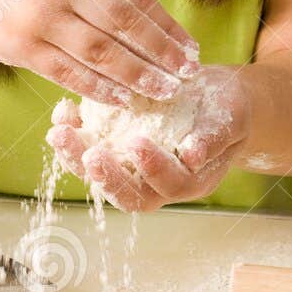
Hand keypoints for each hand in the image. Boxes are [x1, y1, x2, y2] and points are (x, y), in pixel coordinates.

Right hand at [0, 0, 198, 106]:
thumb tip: (153, 19)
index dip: (167, 25)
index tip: (190, 48)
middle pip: (125, 24)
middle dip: (161, 53)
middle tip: (187, 75)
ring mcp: (40, 16)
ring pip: (102, 53)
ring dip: (137, 75)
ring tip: (162, 91)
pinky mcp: (21, 47)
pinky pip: (69, 73)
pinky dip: (100, 89)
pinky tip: (122, 98)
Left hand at [48, 65, 252, 211]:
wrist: (214, 97)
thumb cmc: (228, 108)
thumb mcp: (230, 117)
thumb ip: (215, 136)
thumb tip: (194, 155)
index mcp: (190, 181)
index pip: (169, 186)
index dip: (152, 168)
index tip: (137, 142)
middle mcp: (157, 184)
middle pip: (128, 194)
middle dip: (105, 176)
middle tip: (88, 152)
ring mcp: (132, 169)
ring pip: (101, 176)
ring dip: (76, 158)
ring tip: (60, 132)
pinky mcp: (115, 150)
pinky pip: (89, 150)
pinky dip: (75, 133)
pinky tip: (64, 110)